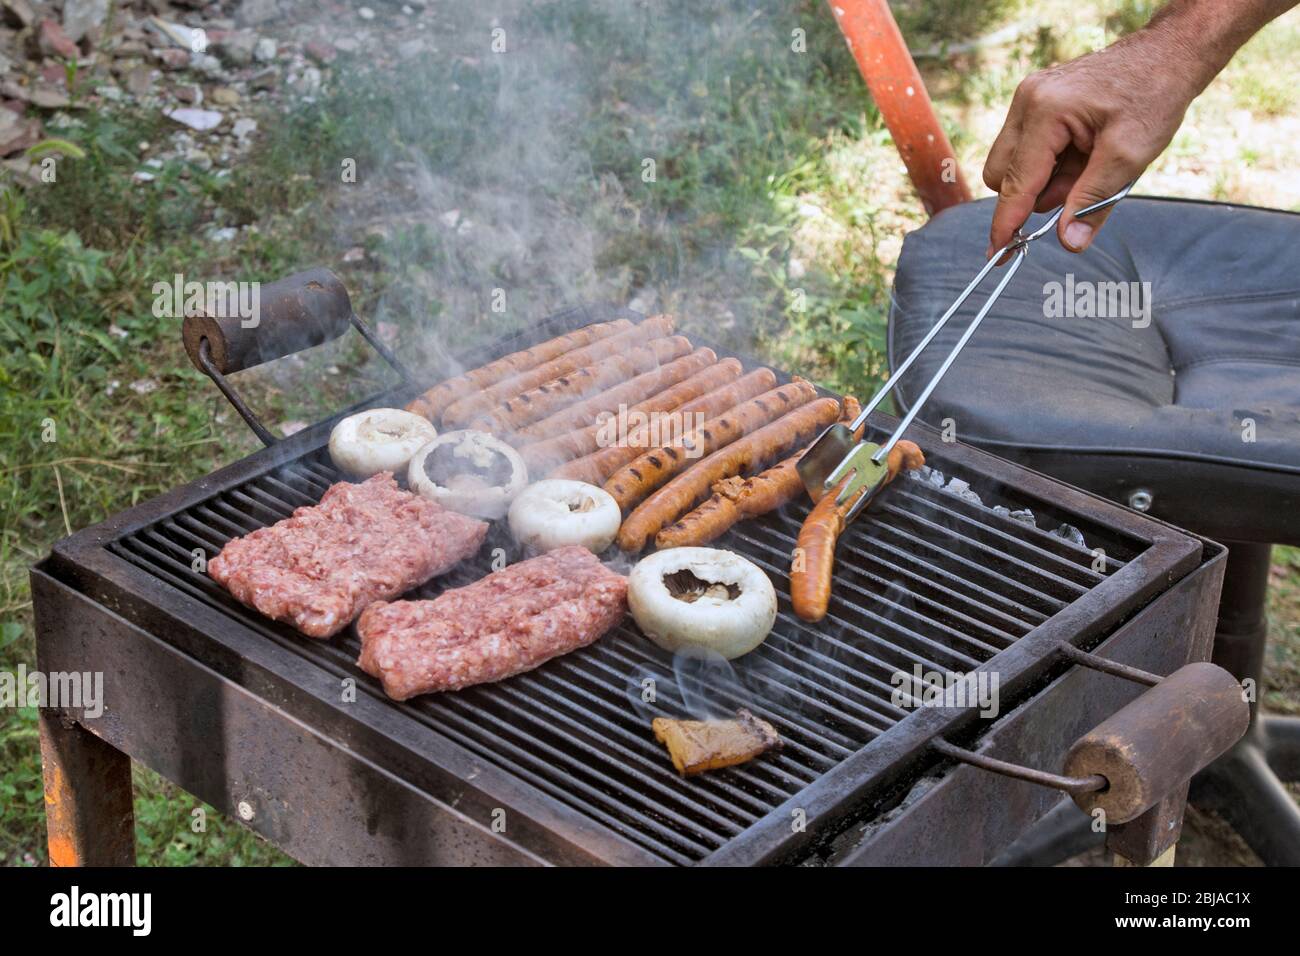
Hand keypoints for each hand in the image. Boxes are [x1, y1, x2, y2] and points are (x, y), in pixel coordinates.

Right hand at [982, 28, 1204, 255]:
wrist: (1167, 54)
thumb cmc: (1153, 96)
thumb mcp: (1129, 156)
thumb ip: (1093, 202)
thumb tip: (1070, 244)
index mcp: (1045, 112)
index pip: (1016, 182)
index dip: (1007, 222)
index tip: (997, 254)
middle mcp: (1027, 102)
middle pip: (1002, 174)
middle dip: (1034, 195)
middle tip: (1079, 191)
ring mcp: (1028, 98)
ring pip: (1012, 163)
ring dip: (1046, 179)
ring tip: (1091, 163)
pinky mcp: (1035, 101)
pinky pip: (1027, 147)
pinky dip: (1051, 163)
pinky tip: (1084, 152)